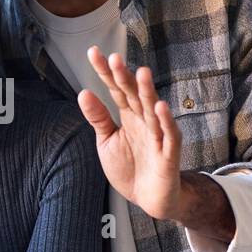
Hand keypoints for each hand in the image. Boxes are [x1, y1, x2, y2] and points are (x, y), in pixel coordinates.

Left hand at [77, 47, 182, 221]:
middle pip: (133, 94)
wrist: (148, 199)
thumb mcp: (107, 142)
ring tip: (140, 73)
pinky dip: (165, 121)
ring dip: (147, 91)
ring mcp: (157, 135)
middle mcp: (143, 120)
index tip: (93, 53)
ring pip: (152, 109)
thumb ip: (98, 118)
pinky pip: (169, 134)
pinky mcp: (169, 153)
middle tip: (114, 58)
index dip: (105, 72)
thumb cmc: (130, 167)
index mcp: (128, 116)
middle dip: (124, 77)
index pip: (115, 89)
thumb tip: (83, 93)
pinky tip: (160, 107)